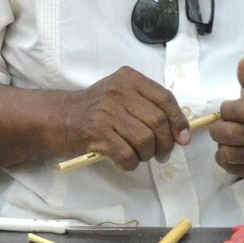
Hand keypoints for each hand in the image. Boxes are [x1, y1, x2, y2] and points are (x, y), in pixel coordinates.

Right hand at [59, 67, 189, 170]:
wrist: (60, 117)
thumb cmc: (96, 108)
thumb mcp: (121, 94)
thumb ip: (148, 105)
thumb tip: (181, 131)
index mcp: (129, 78)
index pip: (165, 98)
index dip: (179, 121)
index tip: (183, 138)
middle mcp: (118, 91)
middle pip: (158, 121)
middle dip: (165, 143)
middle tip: (162, 154)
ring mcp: (106, 111)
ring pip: (145, 139)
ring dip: (147, 154)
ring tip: (141, 156)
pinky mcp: (96, 132)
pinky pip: (126, 154)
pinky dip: (131, 163)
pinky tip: (126, 161)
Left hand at [212, 58, 243, 179]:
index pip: (237, 111)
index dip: (225, 110)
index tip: (228, 108)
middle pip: (230, 134)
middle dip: (219, 128)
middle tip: (223, 124)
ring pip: (230, 153)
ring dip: (222, 144)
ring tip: (227, 137)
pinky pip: (234, 168)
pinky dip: (226, 160)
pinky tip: (232, 150)